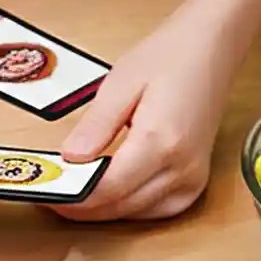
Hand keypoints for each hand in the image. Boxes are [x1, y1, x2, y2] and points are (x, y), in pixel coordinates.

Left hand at [57, 2, 235, 221]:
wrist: (212, 46)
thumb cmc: (171, 56)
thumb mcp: (120, 83)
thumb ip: (94, 127)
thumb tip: (69, 159)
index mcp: (162, 140)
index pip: (109, 188)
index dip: (74, 197)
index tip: (47, 193)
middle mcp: (182, 166)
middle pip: (120, 206)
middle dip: (81, 207)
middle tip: (50, 195)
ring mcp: (193, 177)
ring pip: (135, 213)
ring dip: (101, 209)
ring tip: (71, 194)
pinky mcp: (196, 181)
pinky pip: (155, 210)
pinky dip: (127, 207)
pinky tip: (107, 195)